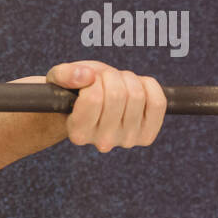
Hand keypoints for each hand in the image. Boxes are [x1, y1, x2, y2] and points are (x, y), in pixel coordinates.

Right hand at [46, 61, 166, 151]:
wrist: (92, 108)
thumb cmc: (73, 91)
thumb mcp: (59, 78)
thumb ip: (65, 75)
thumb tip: (87, 76)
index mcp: (78, 133)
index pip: (93, 99)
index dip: (92, 79)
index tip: (88, 80)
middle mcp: (102, 142)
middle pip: (116, 95)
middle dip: (110, 76)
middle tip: (103, 78)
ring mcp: (127, 141)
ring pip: (137, 96)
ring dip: (128, 78)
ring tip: (117, 83)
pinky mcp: (147, 136)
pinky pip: (158, 103)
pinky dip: (149, 86)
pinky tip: (136, 86)